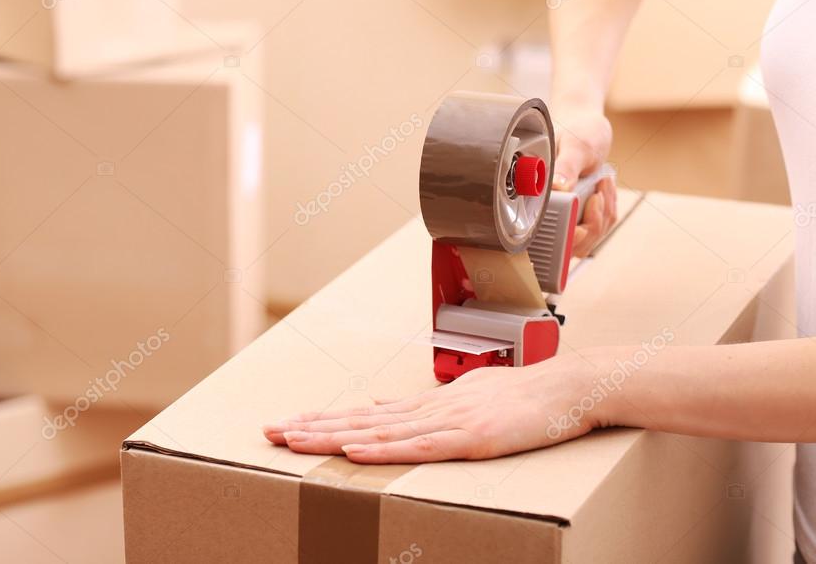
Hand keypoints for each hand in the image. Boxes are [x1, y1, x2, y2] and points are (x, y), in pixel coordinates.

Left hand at [262, 353, 599, 463]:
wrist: (570, 387)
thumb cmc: (526, 397)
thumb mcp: (470, 398)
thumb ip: (430, 408)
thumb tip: (391, 411)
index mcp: (429, 404)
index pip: (365, 414)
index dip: (325, 419)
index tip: (290, 422)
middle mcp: (429, 409)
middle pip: (359, 421)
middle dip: (312, 426)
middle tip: (270, 431)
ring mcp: (448, 422)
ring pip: (378, 432)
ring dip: (332, 436)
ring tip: (293, 440)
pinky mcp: (470, 439)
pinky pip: (418, 447)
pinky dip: (383, 450)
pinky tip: (353, 452)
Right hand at [552, 111, 615, 256]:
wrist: (583, 124)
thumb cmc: (574, 129)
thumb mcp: (573, 145)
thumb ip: (565, 165)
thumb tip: (558, 186)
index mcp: (537, 195)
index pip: (546, 235)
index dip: (564, 239)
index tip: (578, 228)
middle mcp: (550, 208)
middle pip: (572, 243)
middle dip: (592, 224)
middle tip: (598, 196)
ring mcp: (567, 212)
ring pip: (590, 235)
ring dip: (604, 212)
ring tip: (602, 184)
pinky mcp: (583, 211)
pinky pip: (601, 223)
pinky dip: (609, 207)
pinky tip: (605, 187)